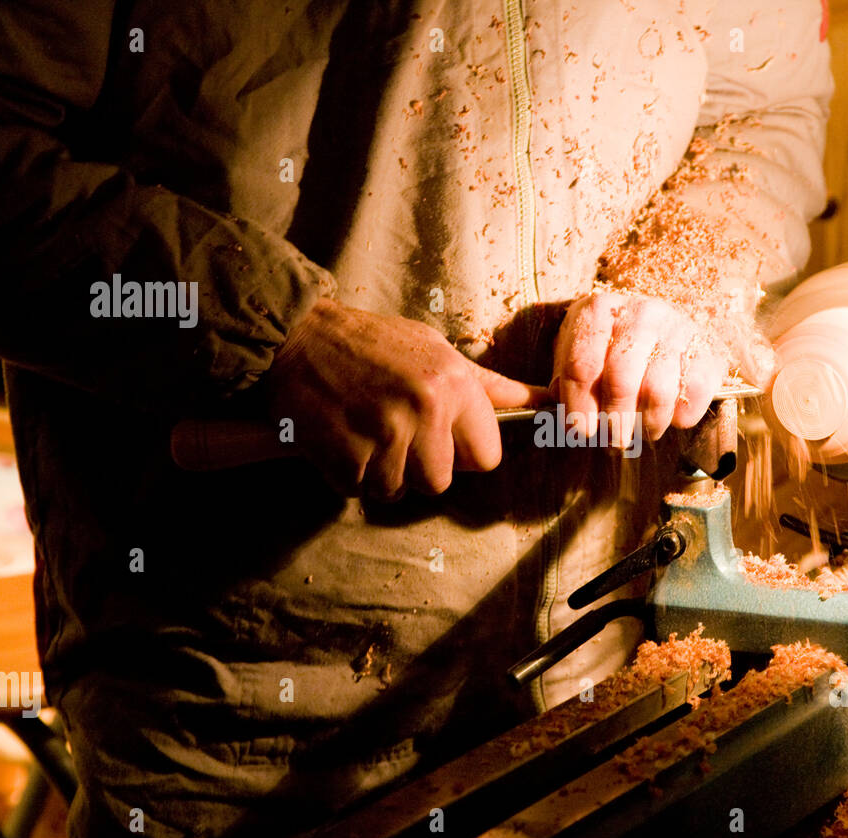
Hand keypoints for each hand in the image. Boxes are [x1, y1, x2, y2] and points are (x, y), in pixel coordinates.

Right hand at [265, 298, 545, 497]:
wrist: (297, 337)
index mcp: (454, 384)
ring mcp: (382, 434)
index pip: (486, 458)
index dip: (461, 453)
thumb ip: (491, 388)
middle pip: (441, 482)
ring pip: (398, 491)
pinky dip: (347, 474)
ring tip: (364, 432)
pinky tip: (341, 439)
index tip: (438, 435)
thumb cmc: (374, 345)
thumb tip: (550, 401)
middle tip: (392, 432)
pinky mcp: (344, 454)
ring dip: (379, 473)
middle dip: (417, 467)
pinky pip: (358, 490)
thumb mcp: (438, 352)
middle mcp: (424, 409)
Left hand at [552, 291, 727, 445]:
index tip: (581, 433)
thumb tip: (568, 417)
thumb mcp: (581, 350)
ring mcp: (677, 328)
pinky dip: (680, 417)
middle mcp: (640, 313)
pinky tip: (670, 416)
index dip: (579, 406)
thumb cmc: (613, 346)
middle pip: (621, 381)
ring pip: (658, 392)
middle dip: (614, 422)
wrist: (666, 325)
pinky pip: (692, 396)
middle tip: (614, 443)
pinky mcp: (706, 350)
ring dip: (648, 424)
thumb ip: (568, 380)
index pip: (582, 366)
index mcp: (600, 311)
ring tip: (643, 432)